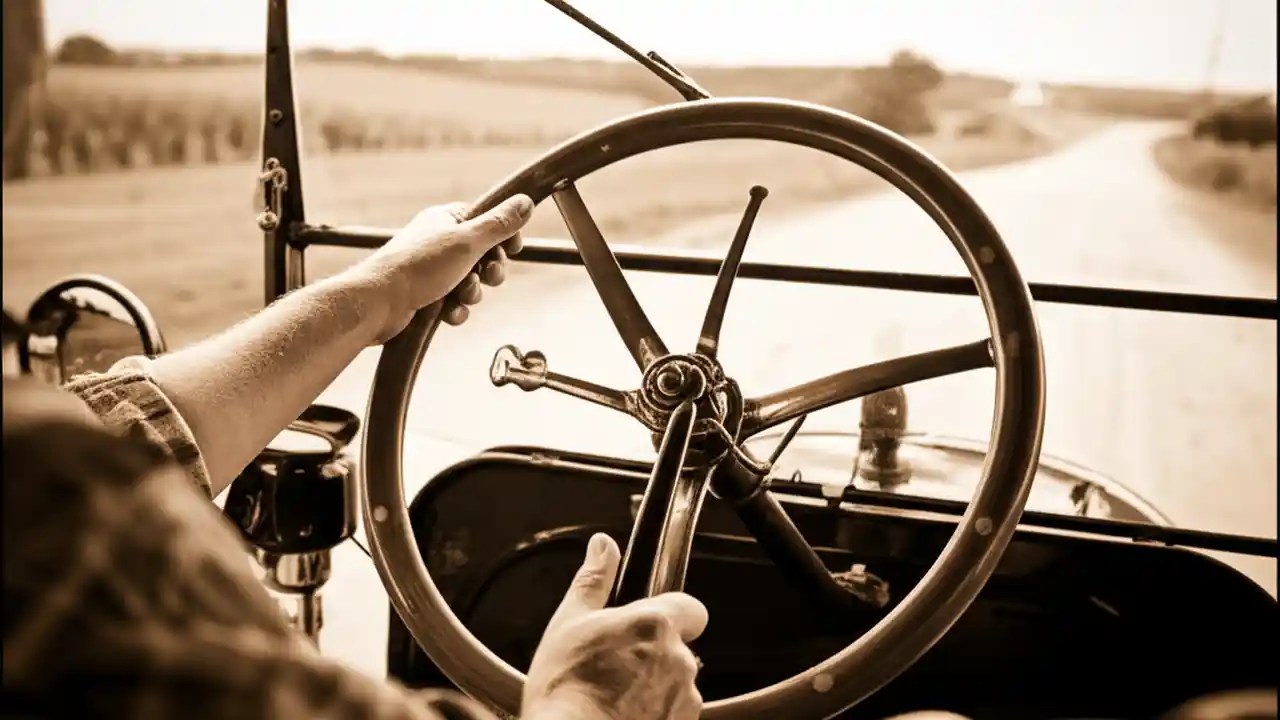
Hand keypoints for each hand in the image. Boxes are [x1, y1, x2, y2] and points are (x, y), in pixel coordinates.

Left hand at [350, 195, 533, 343]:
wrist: (380, 302)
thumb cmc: (420, 265)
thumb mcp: (468, 241)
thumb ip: (499, 224)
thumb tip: (525, 202)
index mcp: (447, 220)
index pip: (488, 220)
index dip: (504, 236)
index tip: (513, 249)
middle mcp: (440, 241)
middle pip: (483, 254)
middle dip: (490, 270)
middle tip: (488, 275)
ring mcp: (432, 269)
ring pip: (471, 282)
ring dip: (473, 292)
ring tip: (461, 295)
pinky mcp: (426, 295)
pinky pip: (455, 302)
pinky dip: (456, 309)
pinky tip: (448, 312)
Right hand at [523, 533, 706, 719]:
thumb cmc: (566, 688)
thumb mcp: (569, 623)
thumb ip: (593, 581)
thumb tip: (603, 545)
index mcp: (655, 624)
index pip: (690, 608)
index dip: (673, 613)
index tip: (648, 624)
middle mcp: (679, 660)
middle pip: (679, 649)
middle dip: (654, 655)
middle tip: (615, 665)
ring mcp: (684, 700)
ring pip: (676, 685)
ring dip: (655, 688)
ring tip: (614, 697)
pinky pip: (673, 714)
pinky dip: (654, 715)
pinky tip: (621, 716)